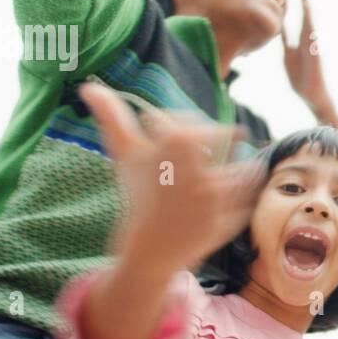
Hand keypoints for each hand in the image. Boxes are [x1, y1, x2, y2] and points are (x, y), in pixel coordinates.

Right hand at [80, 83, 265, 274]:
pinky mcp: (228, 224)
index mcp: (174, 149)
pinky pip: (249, 198)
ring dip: (241, 167)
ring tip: (227, 170)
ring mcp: (214, 202)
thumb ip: (112, 118)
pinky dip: (245, 195)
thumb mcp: (125, 158)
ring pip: (245, 169)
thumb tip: (88, 86)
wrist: (148, 252)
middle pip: (228, 138)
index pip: (195, 122)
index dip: (192, 126)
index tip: (186, 137)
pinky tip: (230, 196)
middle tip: (226, 140)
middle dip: (225, 139)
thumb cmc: (138, 198)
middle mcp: (196, 173)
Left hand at [281, 0, 337, 127]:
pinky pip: (313, 36)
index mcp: (303, 37)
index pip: (299, 14)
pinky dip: (310, 24)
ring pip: (311, 20)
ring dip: (307, 4)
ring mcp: (315, 45)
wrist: (314, 96)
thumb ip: (286, 40)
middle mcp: (311, 38)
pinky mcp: (316, 54)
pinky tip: (307, 11)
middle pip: (307, 12)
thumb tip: (279, 28)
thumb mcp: (289, 54)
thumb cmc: (302, 78)